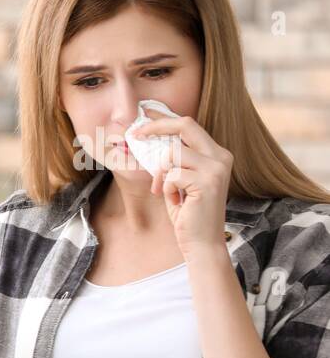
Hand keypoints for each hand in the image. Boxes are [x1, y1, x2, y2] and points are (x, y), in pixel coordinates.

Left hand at [127, 110, 232, 256]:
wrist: (202, 242)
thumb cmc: (188, 213)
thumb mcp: (180, 181)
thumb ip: (174, 160)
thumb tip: (149, 137)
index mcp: (216, 153)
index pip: (189, 125)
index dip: (165, 118)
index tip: (144, 114)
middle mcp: (221, 156)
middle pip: (185, 125)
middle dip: (156, 127)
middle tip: (136, 134)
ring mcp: (216, 168)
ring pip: (173, 153)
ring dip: (160, 173)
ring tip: (164, 190)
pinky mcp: (207, 182)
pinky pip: (172, 174)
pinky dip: (166, 187)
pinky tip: (175, 200)